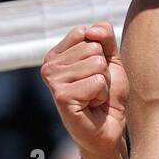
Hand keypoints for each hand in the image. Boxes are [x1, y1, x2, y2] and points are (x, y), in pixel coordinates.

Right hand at [41, 21, 128, 156]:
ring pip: (96, 64)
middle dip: (103, 70)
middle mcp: (49, 66)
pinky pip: (97, 81)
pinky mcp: (62, 96)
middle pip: (92, 48)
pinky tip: (91, 106)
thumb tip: (92, 30)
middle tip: (96, 88)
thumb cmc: (108, 96)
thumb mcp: (110, 60)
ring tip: (94, 97)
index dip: (101, 53)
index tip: (95, 73)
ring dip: (103, 83)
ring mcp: (53, 81)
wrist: (109, 128)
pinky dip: (102, 95)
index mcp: (56, 54)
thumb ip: (104, 38)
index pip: (84, 32)